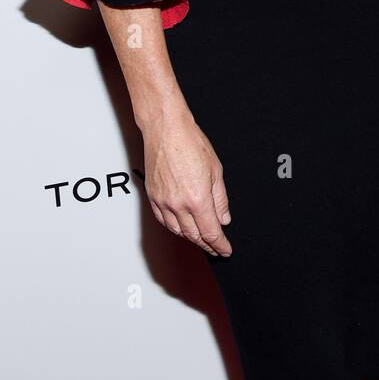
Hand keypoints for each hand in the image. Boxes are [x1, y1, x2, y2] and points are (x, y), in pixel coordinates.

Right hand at [143, 110, 231, 255]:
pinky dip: (174, 228)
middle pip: (193, 235)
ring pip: (177, 231)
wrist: (166, 129)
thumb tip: (223, 218)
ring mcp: (162, 202)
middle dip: (207, 244)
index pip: (210, 232)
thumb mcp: (216, 170)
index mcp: (197, 199)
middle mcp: (178, 205)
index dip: (219, 245)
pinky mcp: (152, 197)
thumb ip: (220, 199)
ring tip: (201, 239)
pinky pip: (163, 221)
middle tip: (216, 248)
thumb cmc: (190, 143)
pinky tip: (181, 227)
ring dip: (191, 238)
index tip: (225, 250)